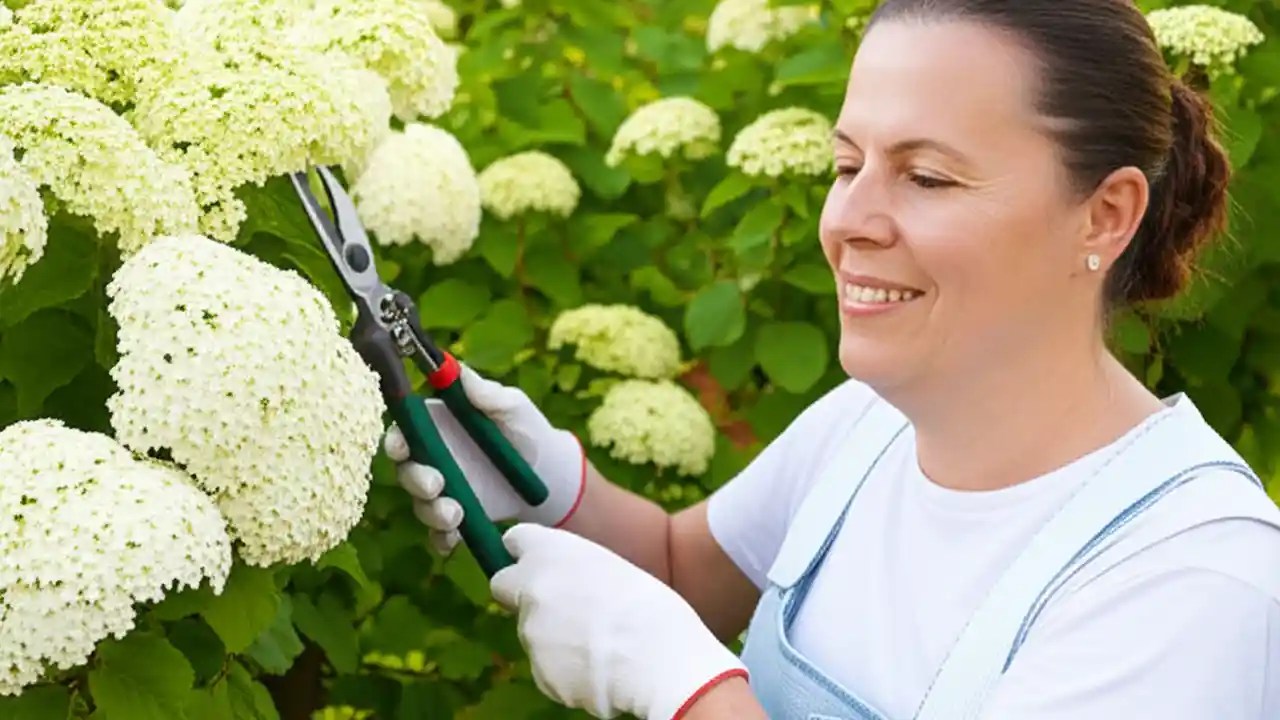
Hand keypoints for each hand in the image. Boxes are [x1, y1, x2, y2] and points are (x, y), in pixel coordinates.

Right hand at [384, 363, 584, 553]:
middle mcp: (433, 457)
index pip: (403, 431)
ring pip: (421, 504)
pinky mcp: (457, 517)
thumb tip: (459, 371)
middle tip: (436, 485)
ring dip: (432, 511)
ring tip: (456, 514)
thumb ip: (487, 393)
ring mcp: (443, 489)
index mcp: (436, 425)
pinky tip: (454, 538)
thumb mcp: (512, 406)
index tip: (401, 448)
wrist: (549, 472)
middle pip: (406, 470)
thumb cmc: (527, 428)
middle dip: (415, 480)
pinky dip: (442, 538)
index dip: (396, 440)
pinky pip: (440, 533)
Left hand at [491, 524, 748, 719]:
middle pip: (504, 585)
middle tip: (558, 606)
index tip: (536, 561)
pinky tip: (601, 668)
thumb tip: (565, 588)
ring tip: (603, 644)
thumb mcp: (611, 571)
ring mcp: (531, 632)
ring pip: (533, 632)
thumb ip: (575, 573)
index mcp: (551, 551)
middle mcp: (531, 587)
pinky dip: (567, 669)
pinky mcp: (539, 671)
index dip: (527, 553)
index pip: (516, 540)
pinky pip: (548, 667)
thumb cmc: (651, 610)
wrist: (660, 661)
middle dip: (520, 593)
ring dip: (556, 637)